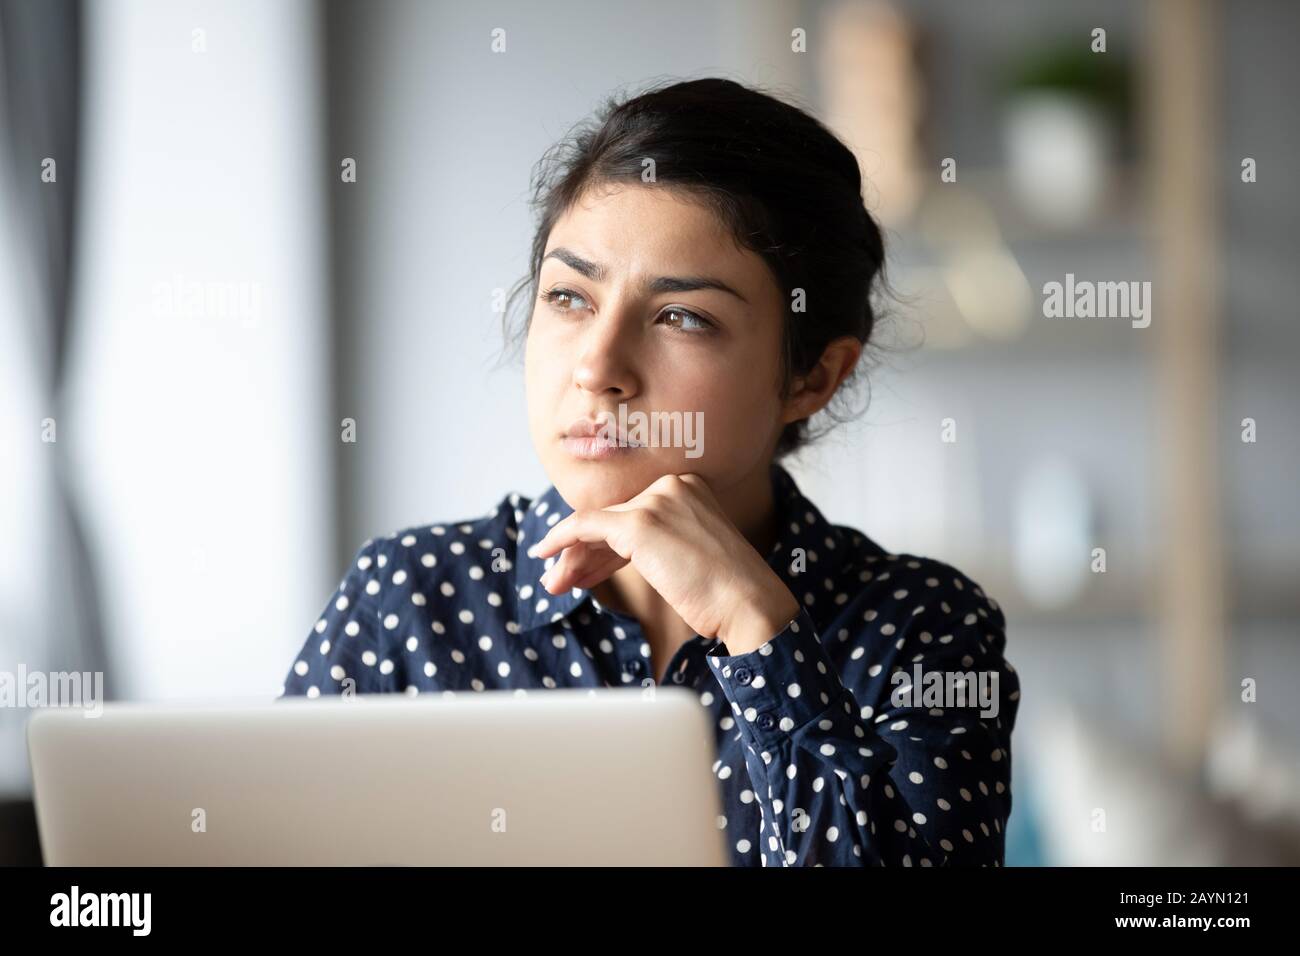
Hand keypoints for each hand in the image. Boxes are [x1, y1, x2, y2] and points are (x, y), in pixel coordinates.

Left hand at [528, 472, 799, 651]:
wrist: (749, 604)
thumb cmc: (727, 592)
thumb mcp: (694, 553)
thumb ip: (660, 543)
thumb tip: (610, 552)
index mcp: (690, 486)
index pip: (634, 513)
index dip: (605, 546)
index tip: (585, 570)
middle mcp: (672, 485)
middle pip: (614, 520)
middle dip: (585, 553)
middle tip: (561, 578)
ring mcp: (656, 501)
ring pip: (598, 526)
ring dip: (572, 557)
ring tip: (553, 582)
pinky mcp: (640, 523)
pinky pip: (586, 526)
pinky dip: (561, 538)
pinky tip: (546, 554)